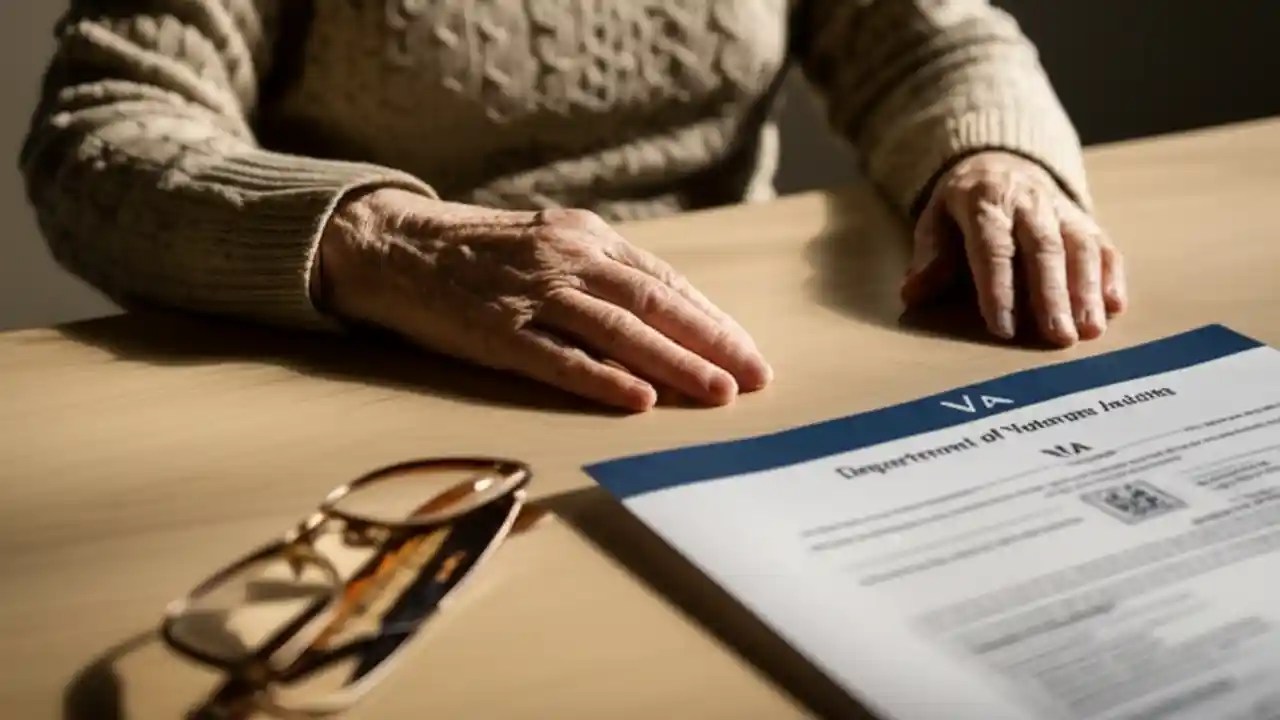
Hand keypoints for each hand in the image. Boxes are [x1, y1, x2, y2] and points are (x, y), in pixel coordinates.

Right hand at [314, 188, 771, 410]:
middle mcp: (568, 259)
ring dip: (673, 363)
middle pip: (654, 304)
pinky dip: (601, 378)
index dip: (712, 320)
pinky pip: (558, 357)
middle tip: (755, 379)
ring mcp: (532, 294)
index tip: (749, 353)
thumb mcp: (549, 243)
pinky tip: (638, 399)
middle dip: (711, 344)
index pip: (665, 282)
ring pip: (618, 331)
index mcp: (587, 237)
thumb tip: (664, 315)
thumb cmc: (481, 253)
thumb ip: (601, 273)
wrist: (396, 245)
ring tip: (716, 392)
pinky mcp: (497, 330)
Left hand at [902, 151, 1127, 345]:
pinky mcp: (1085, 219)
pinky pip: (1103, 244)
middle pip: (1044, 249)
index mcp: (985, 200)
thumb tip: (913, 294)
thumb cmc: (963, 206)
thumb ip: (929, 257)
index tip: (1002, 328)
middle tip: (1058, 336)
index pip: (993, 247)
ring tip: (1089, 330)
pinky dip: (1111, 275)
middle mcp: (1028, 202)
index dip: (998, 288)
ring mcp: (1061, 209)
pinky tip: (1115, 307)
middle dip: (1052, 295)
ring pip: (1079, 247)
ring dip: (1087, 290)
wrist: (1000, 163)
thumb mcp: (935, 220)